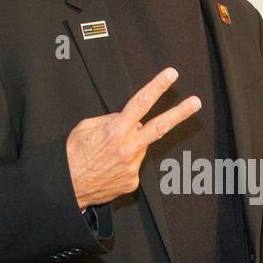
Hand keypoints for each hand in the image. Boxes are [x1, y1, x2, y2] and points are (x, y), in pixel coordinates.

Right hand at [65, 67, 200, 208]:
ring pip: (140, 147)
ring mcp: (132, 167)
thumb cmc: (72, 155)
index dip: (157, 87)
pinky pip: (133, 165)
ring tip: (108, 153)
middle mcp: (127, 148)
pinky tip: (109, 167)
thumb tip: (126, 119)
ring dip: (130, 145)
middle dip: (180, 113)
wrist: (66, 187)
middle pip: (160, 126)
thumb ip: (110, 120)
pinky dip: (124, 163)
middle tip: (196, 102)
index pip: (141, 103)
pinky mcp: (132, 181)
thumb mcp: (85, 127)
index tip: (171, 75)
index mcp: (115, 130)